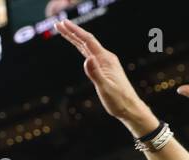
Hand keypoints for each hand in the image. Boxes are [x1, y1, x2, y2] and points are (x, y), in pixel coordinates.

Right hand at [56, 19, 157, 133]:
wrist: (130, 108)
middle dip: (72, 32)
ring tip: (64, 32)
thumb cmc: (118, 101)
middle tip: (58, 24)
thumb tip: (87, 59)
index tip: (63, 23)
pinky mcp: (105, 69)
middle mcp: (106, 58)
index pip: (87, 41)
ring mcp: (106, 63)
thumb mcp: (105, 88)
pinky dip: (82, 48)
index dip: (75, 31)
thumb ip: (95, 73)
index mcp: (105, 60)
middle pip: (86, 41)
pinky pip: (91, 54)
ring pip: (87, 47)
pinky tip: (78, 47)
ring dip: (75, 39)